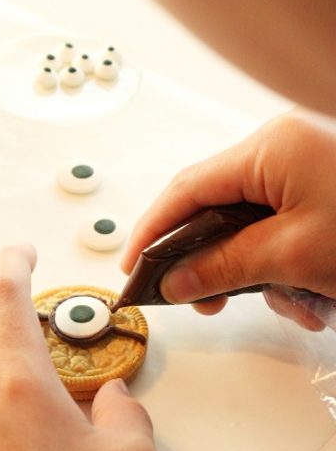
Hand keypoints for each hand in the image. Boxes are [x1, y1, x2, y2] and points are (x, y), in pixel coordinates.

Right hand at [122, 112, 335, 330]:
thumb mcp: (295, 254)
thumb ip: (226, 266)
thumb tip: (175, 282)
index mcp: (271, 147)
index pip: (188, 189)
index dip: (153, 231)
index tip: (133, 268)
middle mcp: (283, 147)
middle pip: (216, 207)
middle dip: (209, 260)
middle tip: (199, 301)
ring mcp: (304, 166)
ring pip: (251, 224)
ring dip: (259, 269)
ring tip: (288, 302)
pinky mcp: (322, 186)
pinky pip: (282, 225)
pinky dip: (287, 262)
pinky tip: (312, 293)